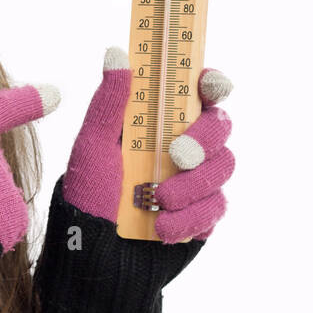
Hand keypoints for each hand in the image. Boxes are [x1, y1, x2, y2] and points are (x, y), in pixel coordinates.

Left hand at [62, 48, 234, 242]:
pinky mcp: (203, 217)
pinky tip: (160, 228)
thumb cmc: (88, 196)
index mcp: (158, 123)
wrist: (94, 260)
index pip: (198, 92)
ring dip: (192, 184)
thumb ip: (109, 102)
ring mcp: (196, 182)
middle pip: (221, 125)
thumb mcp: (92, 147)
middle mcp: (182, 147)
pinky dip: (189, 218)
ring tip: (158, 200)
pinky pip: (216, 208)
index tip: (209, 85)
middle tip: (178, 154)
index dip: (212, 82)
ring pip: (224, 166)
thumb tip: (117, 52)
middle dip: (205, 137)